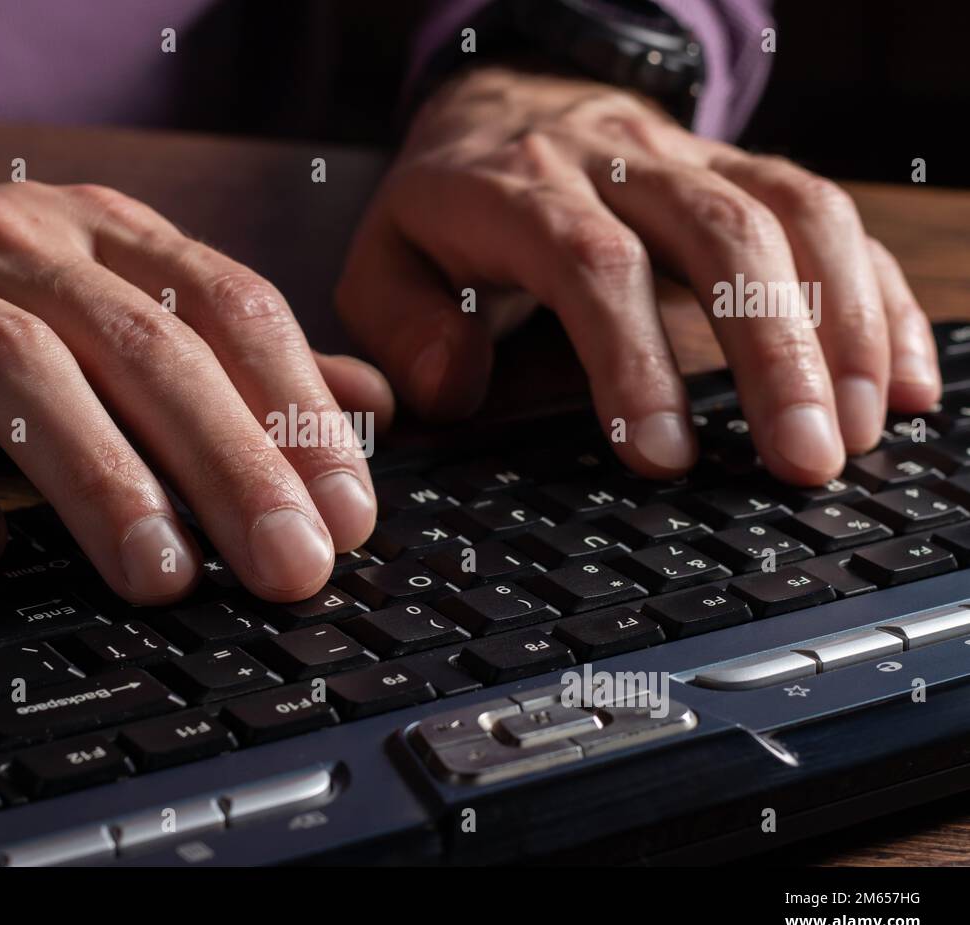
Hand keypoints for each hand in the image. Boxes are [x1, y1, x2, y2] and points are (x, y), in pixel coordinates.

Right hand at [0, 184, 392, 601]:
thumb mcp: (109, 309)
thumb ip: (233, 362)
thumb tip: (369, 410)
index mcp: (104, 231)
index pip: (228, 305)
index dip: (297, 408)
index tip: (348, 512)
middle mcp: (14, 241)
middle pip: (140, 342)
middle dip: (226, 459)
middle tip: (287, 562)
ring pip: (15, 365)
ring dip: (98, 475)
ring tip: (163, 574)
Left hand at [336, 68, 940, 484]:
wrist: (501, 101)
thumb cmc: (446, 207)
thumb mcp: (385, 260)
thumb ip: (402, 326)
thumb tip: (455, 387)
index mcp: (519, 189)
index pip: (592, 265)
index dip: (633, 360)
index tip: (663, 455)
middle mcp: (619, 162)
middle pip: (721, 235)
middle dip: (774, 353)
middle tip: (801, 460)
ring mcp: (694, 158)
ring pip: (792, 214)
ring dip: (842, 324)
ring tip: (857, 431)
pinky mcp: (745, 169)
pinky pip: (831, 214)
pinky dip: (876, 296)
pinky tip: (901, 381)